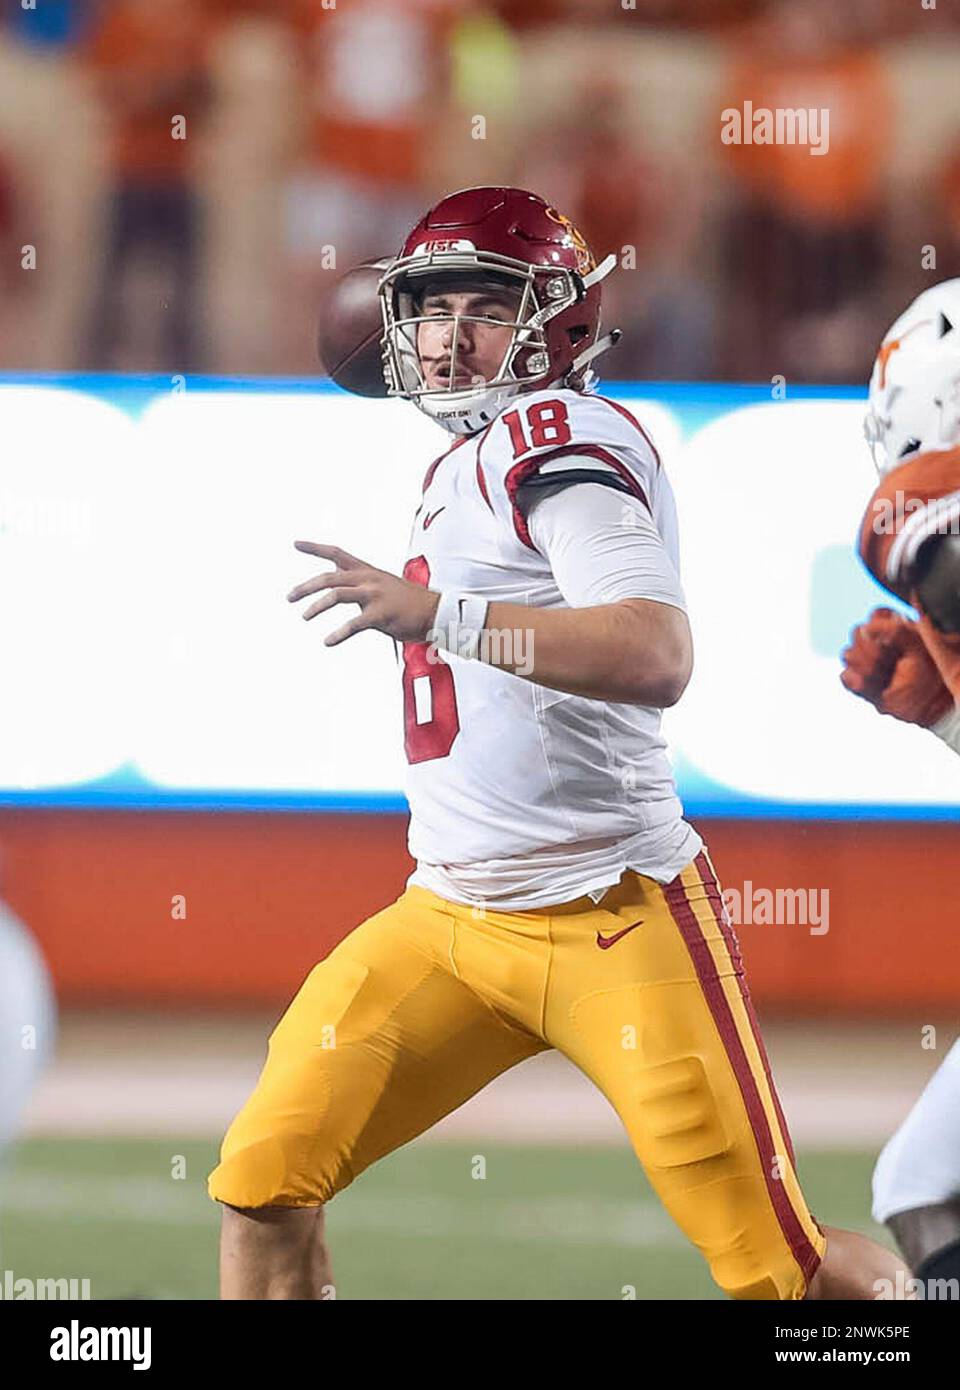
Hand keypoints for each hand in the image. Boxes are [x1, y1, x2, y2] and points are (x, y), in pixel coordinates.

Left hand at [287, 542, 439, 645]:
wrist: (434, 611)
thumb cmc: (407, 602)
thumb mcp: (381, 584)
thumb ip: (359, 583)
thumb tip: (338, 583)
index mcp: (367, 571)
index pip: (337, 554)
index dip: (315, 548)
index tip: (296, 543)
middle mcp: (368, 579)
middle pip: (329, 577)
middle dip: (306, 587)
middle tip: (289, 597)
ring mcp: (374, 595)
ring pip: (336, 595)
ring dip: (316, 606)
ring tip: (304, 616)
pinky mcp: (381, 614)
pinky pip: (354, 624)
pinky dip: (338, 633)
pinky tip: (328, 641)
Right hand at [840, 606, 953, 726]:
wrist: (934, 704)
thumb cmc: (932, 672)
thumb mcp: (918, 648)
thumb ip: (895, 632)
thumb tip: (868, 627)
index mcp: (895, 630)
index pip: (874, 617)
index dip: (877, 626)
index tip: (888, 640)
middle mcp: (878, 644)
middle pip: (856, 633)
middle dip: (868, 647)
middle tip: (884, 659)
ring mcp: (868, 664)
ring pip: (848, 654)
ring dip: (863, 664)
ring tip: (881, 673)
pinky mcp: (863, 684)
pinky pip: (845, 677)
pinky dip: (853, 679)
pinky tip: (866, 682)